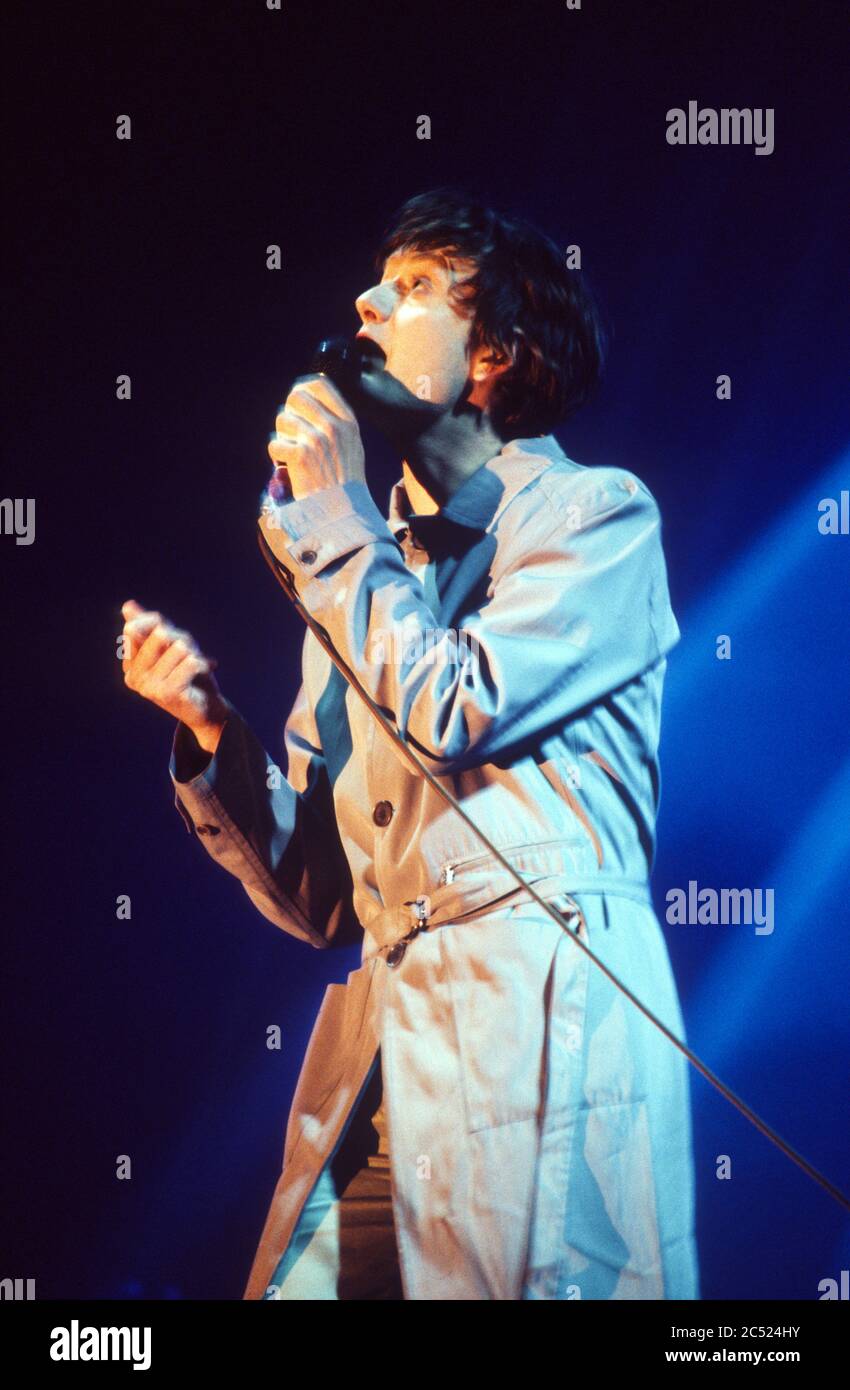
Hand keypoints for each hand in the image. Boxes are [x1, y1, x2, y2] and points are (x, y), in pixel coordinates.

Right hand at [121, 600, 229, 751]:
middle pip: (160, 635)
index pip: (136, 628)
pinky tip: (204, 672)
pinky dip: (203, 663)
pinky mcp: (167, 694)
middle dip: (182, 640)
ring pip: (179, 648)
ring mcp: (148, 687)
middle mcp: (134, 677)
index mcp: (130, 665)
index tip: (172, 638)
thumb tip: (127, 606)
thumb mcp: (168, 644)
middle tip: (190, 654)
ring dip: (194, 653)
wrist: (206, 706)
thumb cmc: (186, 672)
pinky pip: (190, 662)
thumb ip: (147, 626)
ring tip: (196, 666)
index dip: (160, 625)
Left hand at [267, 374, 365, 500]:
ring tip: (291, 451)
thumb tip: (313, 397)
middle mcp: (333, 427)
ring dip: (282, 435)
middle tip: (291, 431)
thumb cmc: (346, 482)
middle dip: (289, 412)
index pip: (320, 385)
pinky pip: (274, 444)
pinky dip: (277, 455)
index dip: (303, 390)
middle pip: (296, 397)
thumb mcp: (353, 446)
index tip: (298, 404)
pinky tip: (288, 465)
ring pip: (282, 419)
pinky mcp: (300, 456)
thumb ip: (338, 422)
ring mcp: (317, 440)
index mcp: (348, 421)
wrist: (343, 511)